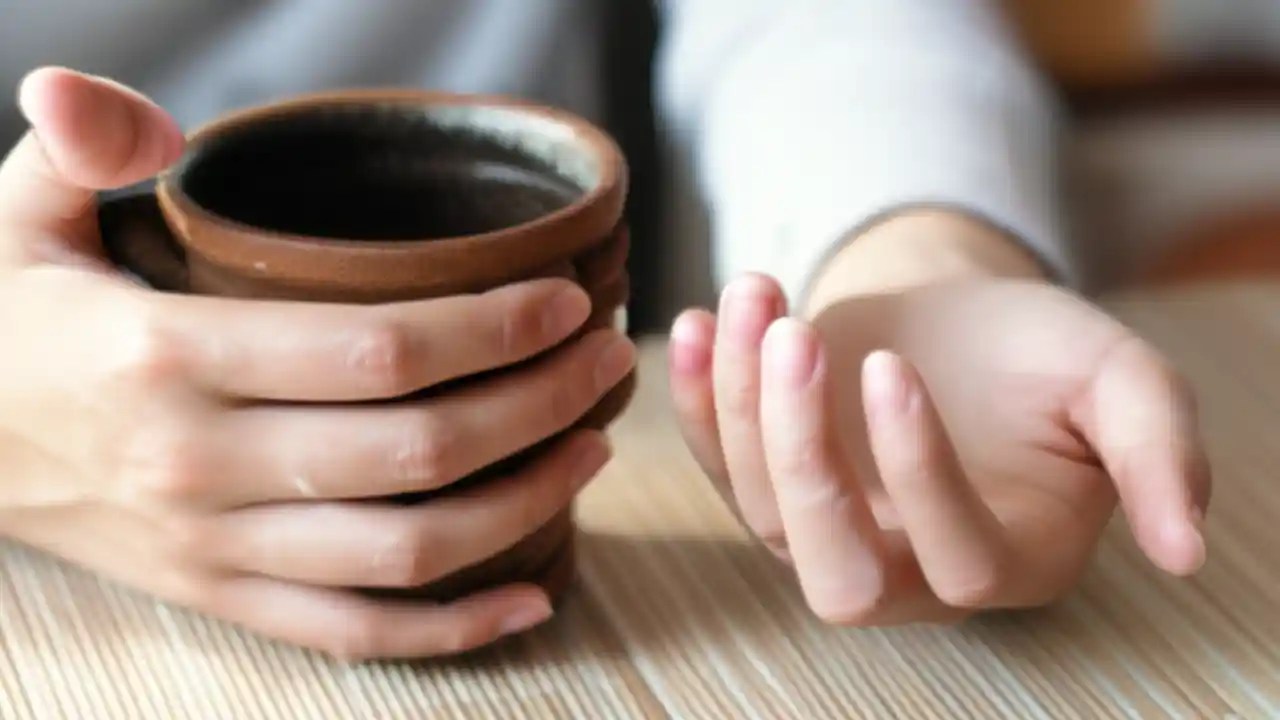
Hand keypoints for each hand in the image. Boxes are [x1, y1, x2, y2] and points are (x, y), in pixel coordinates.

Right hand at [0, 67, 635, 658]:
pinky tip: (535, 595)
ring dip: (524, 503)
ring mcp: (215, 549)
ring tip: (593, 447)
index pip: (377, 350)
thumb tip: (124, 106)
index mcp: (165, 357)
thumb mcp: (17, 213)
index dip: (492, 329)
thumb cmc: (6, 319)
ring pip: (407, 551)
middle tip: (605, 359)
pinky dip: (455, 630)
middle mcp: (199, 465)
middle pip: (418, 450)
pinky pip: (357, 634)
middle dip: (537, 404)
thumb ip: (84, 146)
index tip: (565, 299)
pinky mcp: (223, 598)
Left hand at [669, 212, 1209, 624]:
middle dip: (801, 453)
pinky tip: (699, 323)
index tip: (892, 363)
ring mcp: (825, 533)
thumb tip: (1188, 550)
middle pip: (836, 569)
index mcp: (1001, 558)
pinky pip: (713, 464)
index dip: (916, 468)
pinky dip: (693, 398)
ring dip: (740, 398)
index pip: (956, 554)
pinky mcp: (767, 486)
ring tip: (753, 293)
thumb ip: (1160, 455)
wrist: (956, 319)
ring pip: (761, 508)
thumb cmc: (1038, 355)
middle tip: (796, 336)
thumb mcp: (1119, 385)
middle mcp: (906, 569)